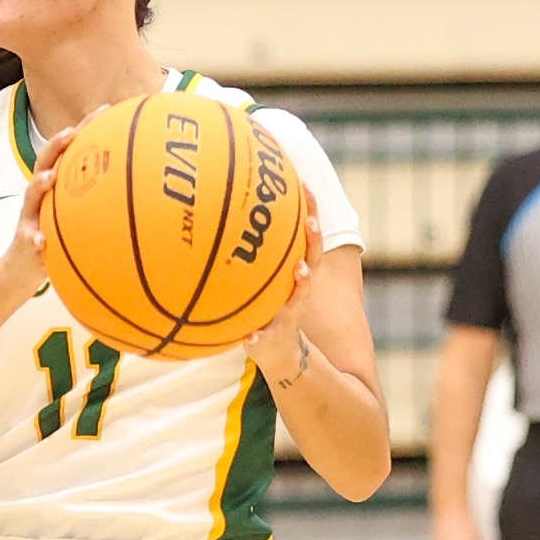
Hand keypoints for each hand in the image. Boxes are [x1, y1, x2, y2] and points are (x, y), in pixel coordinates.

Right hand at [0, 111, 98, 296]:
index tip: (105, 110)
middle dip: (57, 145)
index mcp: (57, 182)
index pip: (70, 149)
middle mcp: (40, 193)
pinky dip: (34, 237)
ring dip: (39, 183)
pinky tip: (41, 240)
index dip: (85, 128)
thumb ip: (102, 197)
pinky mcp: (25, 237)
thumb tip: (144, 187)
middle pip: (45, 161)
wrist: (26, 266)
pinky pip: (29, 237)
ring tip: (49, 178)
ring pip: (32, 194)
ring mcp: (30, 213)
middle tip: (71, 133)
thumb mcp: (81, 213)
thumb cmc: (60, 234)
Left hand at [245, 189, 318, 384]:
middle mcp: (297, 292)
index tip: (305, 186)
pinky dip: (257, 337)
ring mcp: (288, 315)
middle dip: (313, 240)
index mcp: (294, 275)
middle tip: (311, 221)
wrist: (277, 353)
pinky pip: (264, 337)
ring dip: (301, 283)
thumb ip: (253, 257)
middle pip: (313, 261)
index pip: (306, 239)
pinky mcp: (271, 339)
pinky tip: (248, 337)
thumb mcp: (261, 282)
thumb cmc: (264, 308)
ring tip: (300, 270)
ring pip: (298, 298)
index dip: (310, 213)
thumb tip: (226, 219)